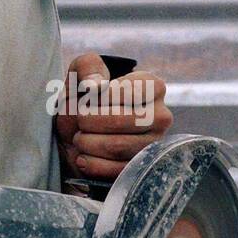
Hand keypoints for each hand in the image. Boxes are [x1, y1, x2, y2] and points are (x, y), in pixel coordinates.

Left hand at [54, 52, 172, 180]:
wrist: (77, 133)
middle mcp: (161, 115)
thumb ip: (88, 67)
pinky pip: (115, 170)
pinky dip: (90, 164)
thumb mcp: (80, 74)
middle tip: (79, 121)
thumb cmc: (83, 99)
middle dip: (88, 122)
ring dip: (87, 143)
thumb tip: (96, 85)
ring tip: (79, 138)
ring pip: (116, 147)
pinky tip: (82, 157)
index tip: (86, 99)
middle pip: (120, 120)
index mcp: (153, 86)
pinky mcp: (141, 169)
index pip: (124, 91)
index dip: (98, 98)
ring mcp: (154, 144)